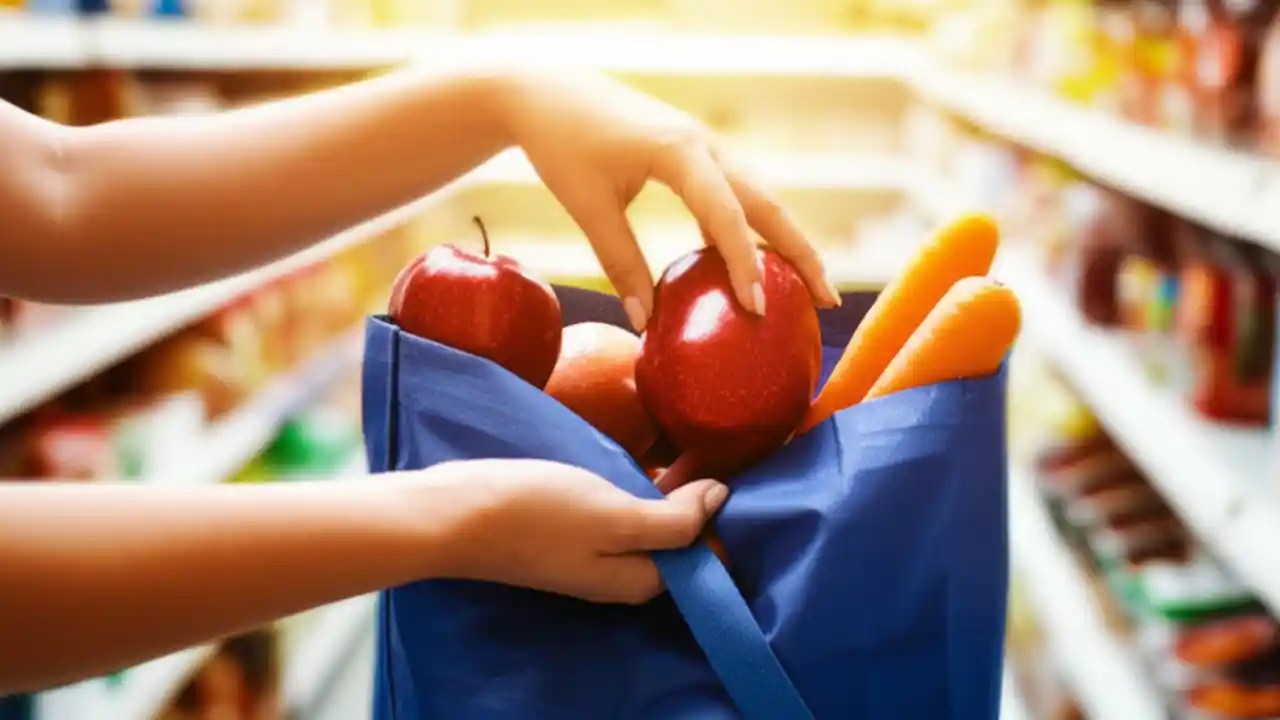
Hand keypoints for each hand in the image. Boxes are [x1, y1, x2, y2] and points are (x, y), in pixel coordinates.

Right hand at [421, 459, 726, 603]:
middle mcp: (621, 574)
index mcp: (640, 580)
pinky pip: (621, 510)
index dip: (724, 519)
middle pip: (679, 540)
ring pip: (650, 523)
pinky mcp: (571, 530)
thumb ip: (673, 520)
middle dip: (701, 502)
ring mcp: (593, 552)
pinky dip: (639, 487)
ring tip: (692, 444)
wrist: (452, 515)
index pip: (704, 556)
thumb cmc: (536, 513)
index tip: (739, 471)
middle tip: (719, 447)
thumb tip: (720, 500)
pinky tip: (645, 456)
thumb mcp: (613, 516)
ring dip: (672, 491)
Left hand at [499, 70, 840, 330]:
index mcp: (679, 151)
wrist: (545, 92)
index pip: (726, 215)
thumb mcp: (588, 207)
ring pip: (758, 196)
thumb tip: (646, 323)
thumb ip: (620, 263)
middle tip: (826, 298)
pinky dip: (750, 228)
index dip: (744, 264)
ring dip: (784, 239)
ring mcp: (703, 145)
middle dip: (799, 251)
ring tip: (808, 285)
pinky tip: (752, 263)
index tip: (755, 309)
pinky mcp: (693, 152)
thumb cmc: (562, 145)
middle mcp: (703, 144)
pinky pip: (734, 193)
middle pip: (767, 202)